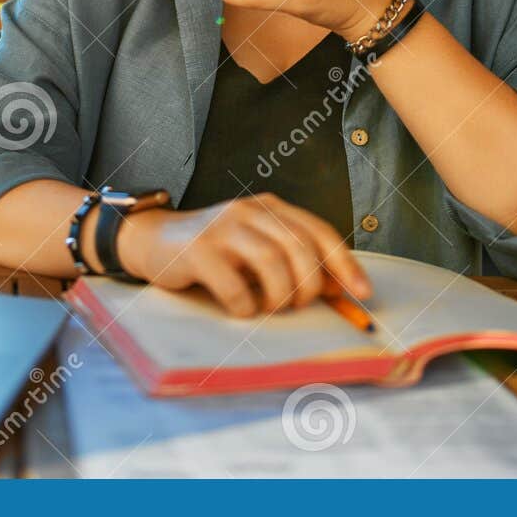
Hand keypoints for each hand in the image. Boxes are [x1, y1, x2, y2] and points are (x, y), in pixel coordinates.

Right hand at [115, 193, 372, 317]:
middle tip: (299, 306)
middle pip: (300, 248)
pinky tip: (241, 309)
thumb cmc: (214, 252)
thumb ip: (293, 261)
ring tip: (270, 308)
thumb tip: (337, 289)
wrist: (154, 240)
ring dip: (280, 296)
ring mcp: (223, 228)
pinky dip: (246, 306)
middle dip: (309, 286)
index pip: (319, 232)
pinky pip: (235, 286)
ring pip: (272, 264)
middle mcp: (249, 211)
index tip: (362, 294)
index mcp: (269, 207)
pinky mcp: (198, 251)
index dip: (344, 264)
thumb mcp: (256, 249)